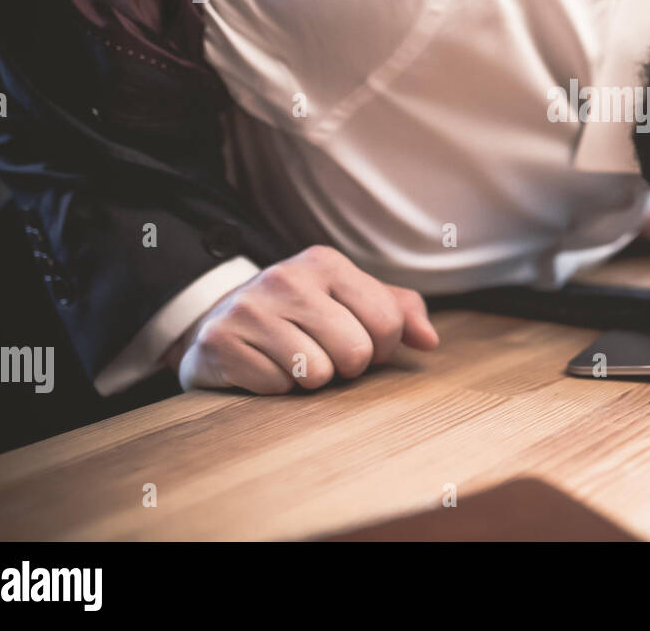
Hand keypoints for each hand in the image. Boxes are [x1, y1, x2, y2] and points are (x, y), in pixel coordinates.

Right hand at [163, 245, 438, 393]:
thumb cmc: (301, 313)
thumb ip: (399, 311)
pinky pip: (276, 388)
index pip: (387, 321)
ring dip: (309, 379)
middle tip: (323, 353)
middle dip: (346, 366)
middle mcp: (286, 278)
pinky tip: (263, 365)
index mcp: (326, 262)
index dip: (383, 347)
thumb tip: (429, 341)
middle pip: (355, 353)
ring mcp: (250, 308)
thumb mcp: (350, 299)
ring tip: (292, 358)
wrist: (219, 318)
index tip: (361, 342)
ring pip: (315, 374)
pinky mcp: (221, 341)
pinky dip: (275, 387)